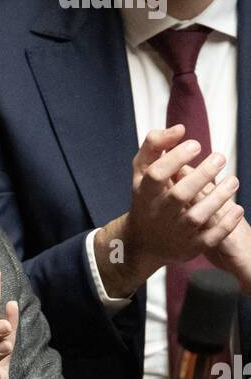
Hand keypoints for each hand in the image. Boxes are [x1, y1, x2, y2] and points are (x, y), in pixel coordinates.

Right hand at [94, 126, 243, 297]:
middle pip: (179, 195)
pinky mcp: (188, 249)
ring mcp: (173, 233)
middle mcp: (157, 214)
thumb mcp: (142, 170)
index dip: (177, 158)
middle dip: (203, 174)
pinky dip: (226, 225)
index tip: (196, 144)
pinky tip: (237, 208)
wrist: (142, 242)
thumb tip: (180, 129)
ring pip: (197, 217)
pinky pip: (209, 239)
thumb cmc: (147, 196)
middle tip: (221, 157)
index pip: (157, 174)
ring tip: (234, 180)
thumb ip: (155, 145)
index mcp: (145, 193)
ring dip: (218, 197)